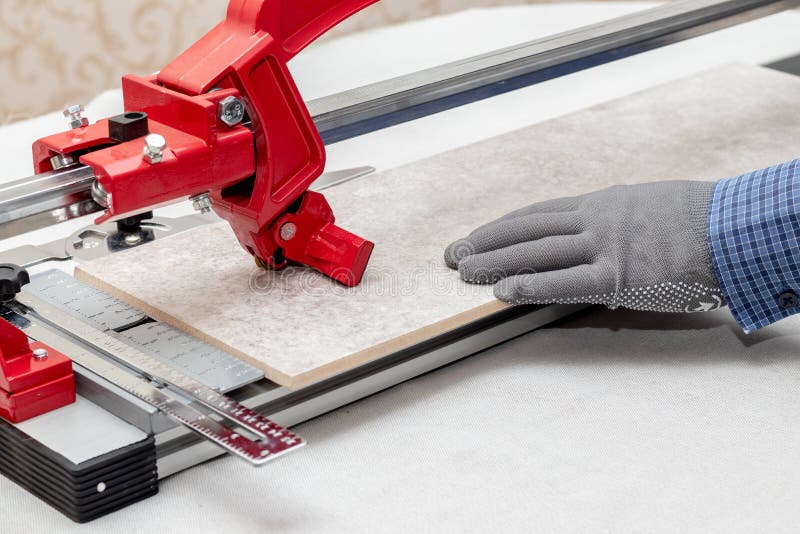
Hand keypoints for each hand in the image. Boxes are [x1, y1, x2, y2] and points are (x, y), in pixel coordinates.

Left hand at [445, 181, 724, 312]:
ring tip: (462, 272)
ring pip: (536, 252)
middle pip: (527, 230)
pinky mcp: (618, 275)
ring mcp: (603, 246)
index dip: (503, 226)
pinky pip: (564, 282)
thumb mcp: (649, 206)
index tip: (477, 235)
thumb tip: (596, 237)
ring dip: (495, 263)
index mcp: (602, 203)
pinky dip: (530, 286)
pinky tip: (501, 292)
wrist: (733, 226)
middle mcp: (594, 219)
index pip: (539, 214)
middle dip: (485, 243)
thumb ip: (617, 220)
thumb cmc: (699, 218)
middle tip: (453, 254)